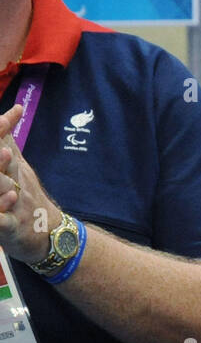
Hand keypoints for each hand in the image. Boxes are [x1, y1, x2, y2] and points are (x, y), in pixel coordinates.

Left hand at [0, 105, 60, 264]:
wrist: (52, 234)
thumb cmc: (28, 198)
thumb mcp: (21, 166)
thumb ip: (8, 139)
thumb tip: (14, 109)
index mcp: (15, 166)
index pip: (5, 142)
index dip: (1, 128)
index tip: (4, 118)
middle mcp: (17, 182)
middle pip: (4, 163)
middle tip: (1, 151)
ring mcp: (16, 205)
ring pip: (3, 191)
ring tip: (0, 183)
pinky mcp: (13, 228)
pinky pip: (3, 222)